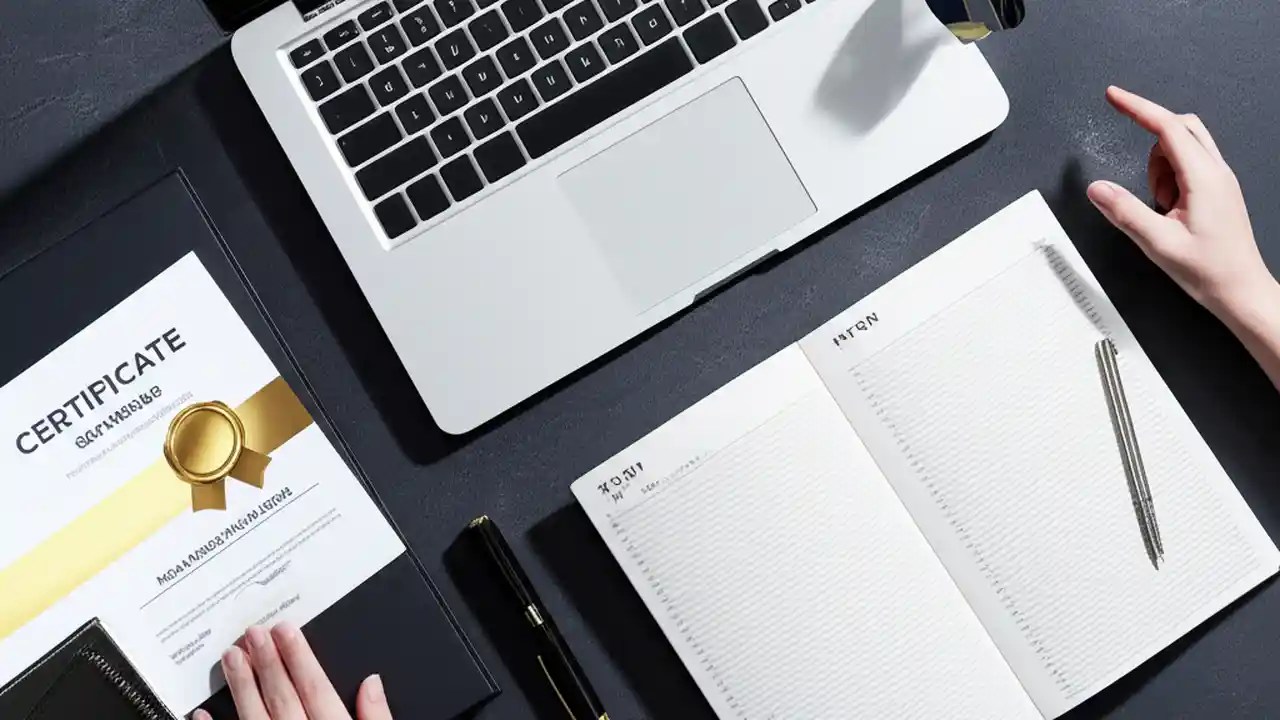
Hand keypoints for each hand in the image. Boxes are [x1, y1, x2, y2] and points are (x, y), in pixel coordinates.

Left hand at [192, 624, 390, 719]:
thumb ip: (377, 717)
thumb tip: (372, 683)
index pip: (315, 688)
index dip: (299, 657)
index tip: (286, 630)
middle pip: (282, 697)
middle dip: (267, 662)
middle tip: (252, 632)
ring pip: (254, 718)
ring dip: (241, 686)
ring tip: (229, 657)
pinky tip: (201, 713)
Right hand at [1086, 85, 1277, 321]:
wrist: (1240, 290)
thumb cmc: (1208, 270)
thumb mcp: (1158, 243)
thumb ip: (1124, 212)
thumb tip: (1097, 188)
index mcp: (1203, 177)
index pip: (1166, 127)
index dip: (1137, 107)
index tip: (1113, 96)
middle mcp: (1216, 171)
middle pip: (1179, 128)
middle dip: (1152, 145)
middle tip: (1147, 188)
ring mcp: (1220, 179)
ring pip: (1183, 147)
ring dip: (1161, 168)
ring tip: (1162, 208)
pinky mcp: (1218, 190)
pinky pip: (1189, 166)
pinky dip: (1171, 179)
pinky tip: (1170, 209)